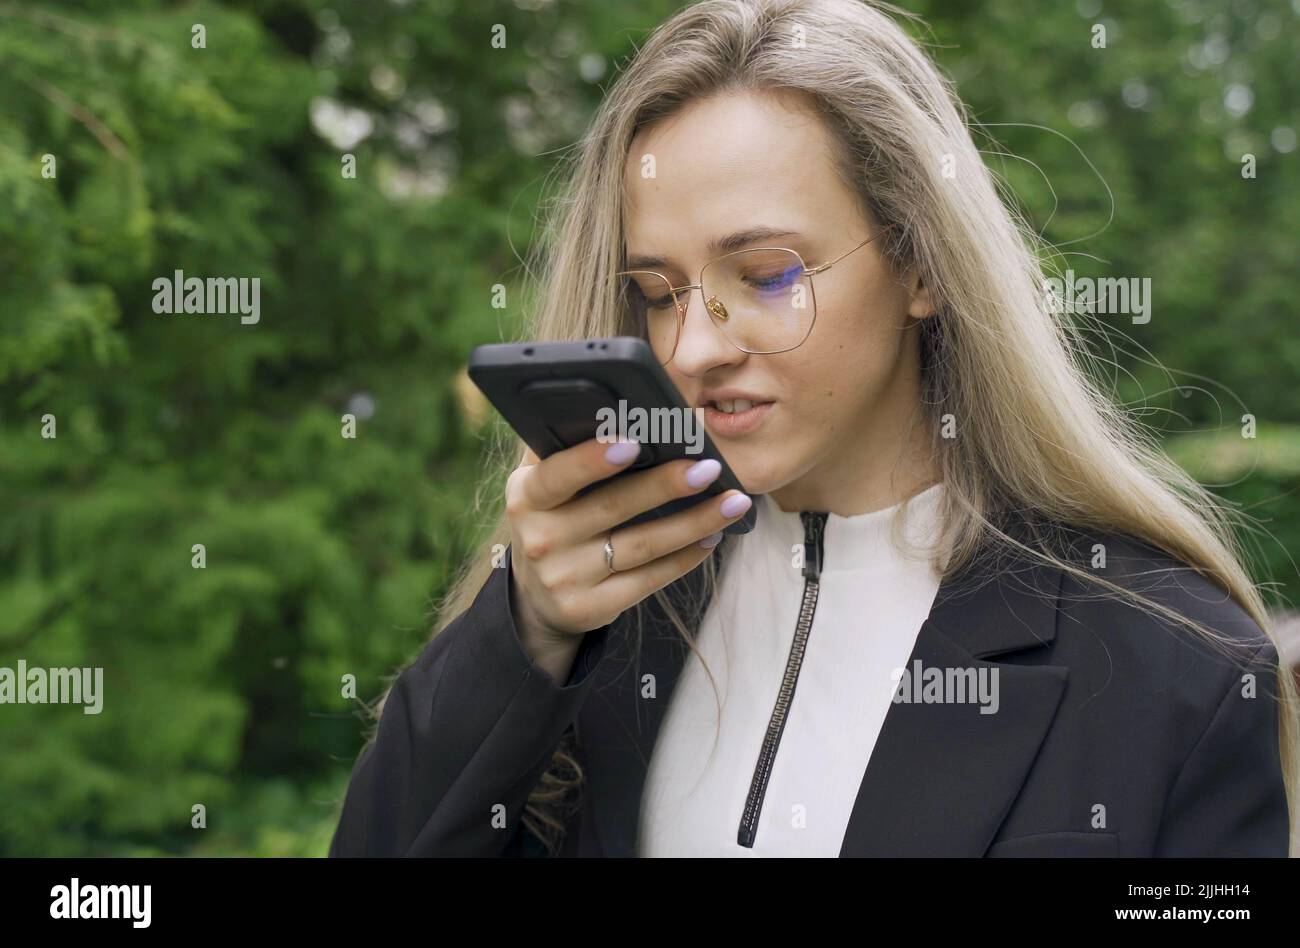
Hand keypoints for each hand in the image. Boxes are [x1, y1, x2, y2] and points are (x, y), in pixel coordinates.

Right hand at [505, 437, 751, 643]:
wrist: (537, 597)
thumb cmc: (553, 518)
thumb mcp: (542, 485)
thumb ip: (565, 449)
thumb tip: (617, 409)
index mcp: (526, 497)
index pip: (558, 476)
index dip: (593, 459)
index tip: (635, 442)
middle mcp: (541, 540)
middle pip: (613, 508)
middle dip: (665, 486)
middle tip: (709, 467)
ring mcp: (565, 579)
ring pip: (641, 546)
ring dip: (693, 522)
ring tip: (732, 501)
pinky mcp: (590, 608)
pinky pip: (648, 580)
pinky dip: (685, 557)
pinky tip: (712, 536)